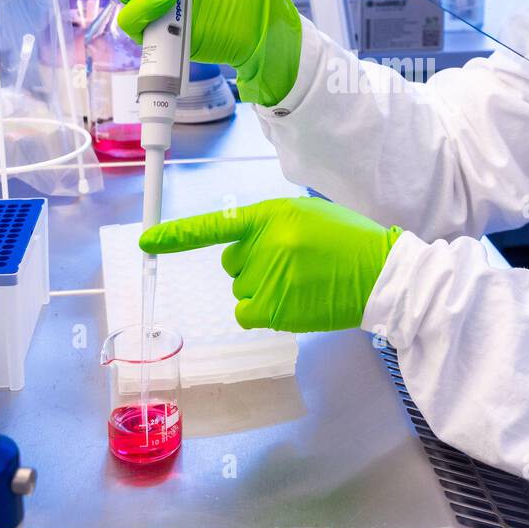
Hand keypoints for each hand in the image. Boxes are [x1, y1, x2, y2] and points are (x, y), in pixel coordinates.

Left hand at [140, 197, 403, 332]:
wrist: (381, 273)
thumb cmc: (347, 242)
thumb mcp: (306, 215)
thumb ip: (270, 226)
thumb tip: (241, 250)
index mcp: (272, 214)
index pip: (216, 224)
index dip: (178, 234)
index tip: (147, 241)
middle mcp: (266, 244)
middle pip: (231, 263)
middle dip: (253, 265)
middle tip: (293, 263)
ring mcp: (270, 277)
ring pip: (241, 289)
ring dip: (264, 288)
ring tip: (303, 281)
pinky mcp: (277, 307)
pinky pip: (246, 312)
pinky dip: (263, 311)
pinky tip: (293, 301)